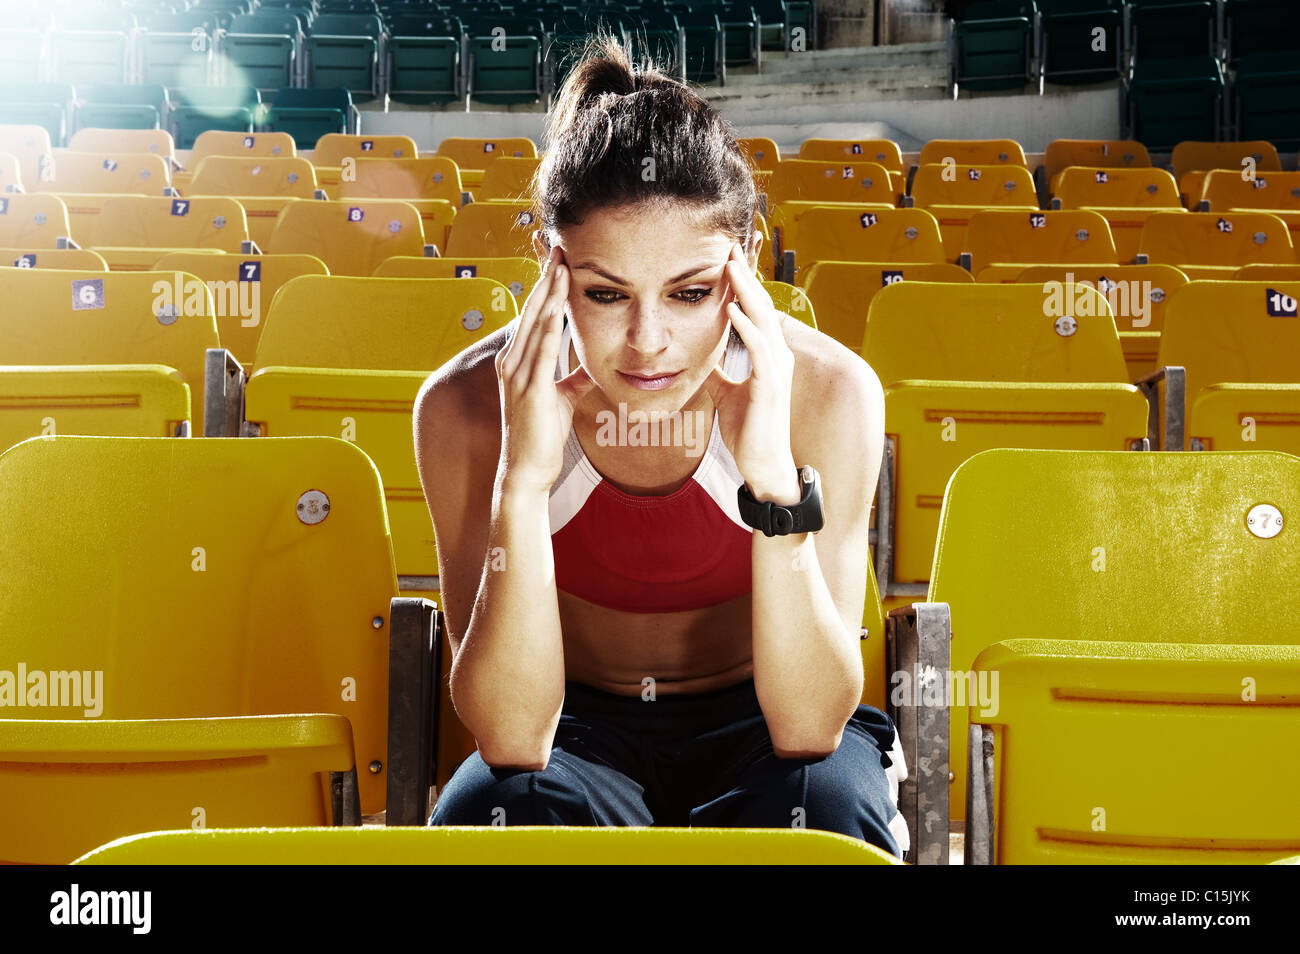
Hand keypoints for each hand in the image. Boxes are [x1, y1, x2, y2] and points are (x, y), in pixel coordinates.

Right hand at [494, 245, 595, 494]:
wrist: (527, 469)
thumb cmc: (542, 436)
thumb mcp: (561, 399)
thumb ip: (573, 378)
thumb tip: (590, 366)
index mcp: (517, 361)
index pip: (533, 315)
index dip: (546, 287)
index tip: (559, 261)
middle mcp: (512, 361)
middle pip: (530, 309)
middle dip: (546, 277)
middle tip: (560, 246)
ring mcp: (517, 373)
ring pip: (535, 321)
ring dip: (550, 290)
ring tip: (562, 262)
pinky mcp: (529, 386)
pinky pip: (542, 347)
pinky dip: (552, 320)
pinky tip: (561, 300)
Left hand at [703, 243, 799, 504]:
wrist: (762, 465)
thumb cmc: (748, 430)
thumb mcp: (724, 393)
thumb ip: (715, 371)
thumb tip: (698, 356)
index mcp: (766, 356)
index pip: (755, 312)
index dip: (742, 286)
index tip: (726, 261)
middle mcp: (776, 357)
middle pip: (762, 307)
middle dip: (746, 278)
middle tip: (730, 249)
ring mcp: (775, 371)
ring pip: (763, 322)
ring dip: (746, 294)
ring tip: (732, 270)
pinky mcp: (770, 388)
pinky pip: (760, 351)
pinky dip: (747, 329)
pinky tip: (732, 311)